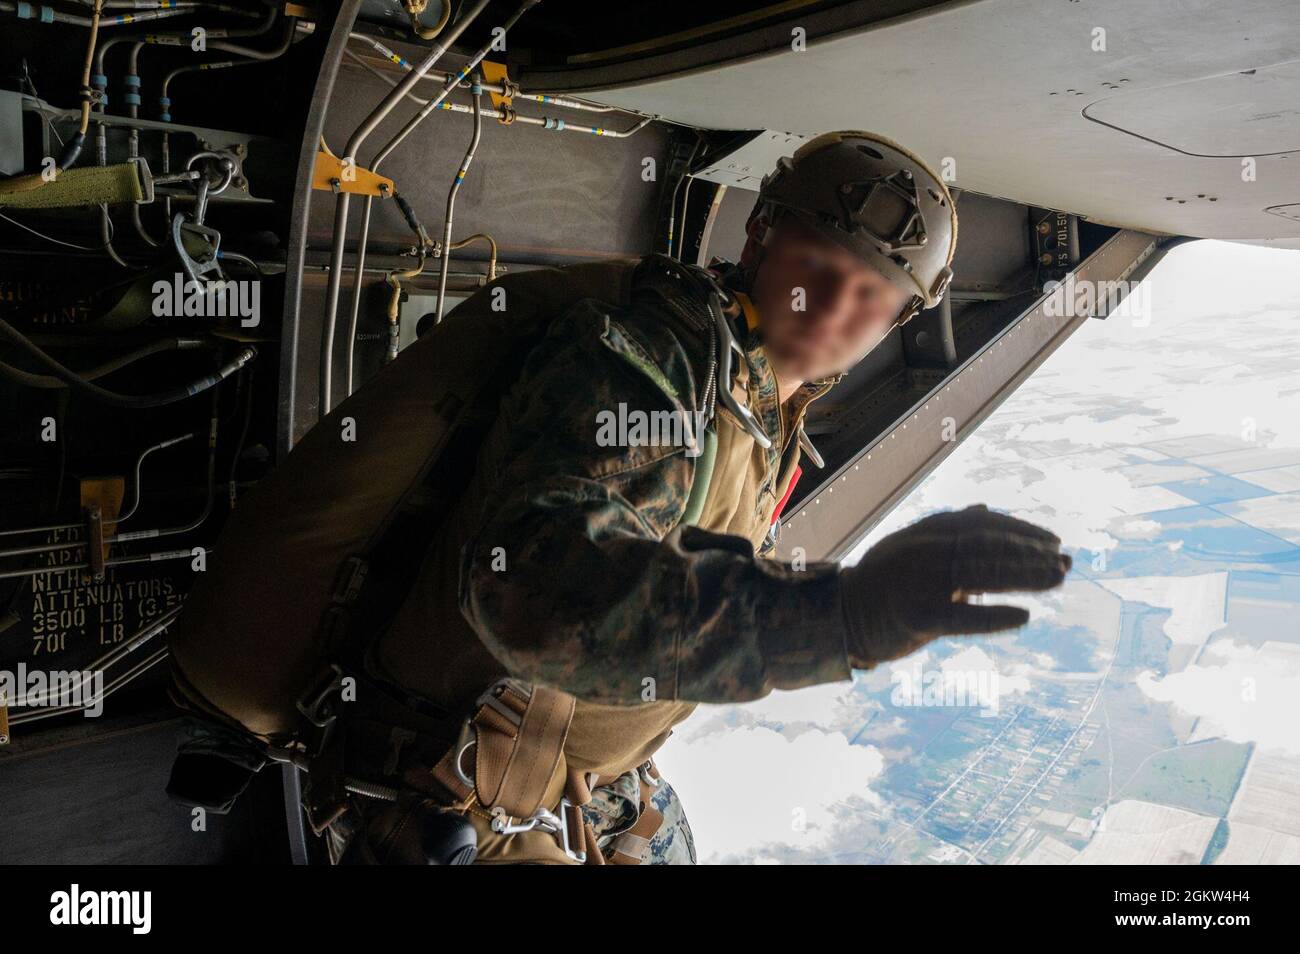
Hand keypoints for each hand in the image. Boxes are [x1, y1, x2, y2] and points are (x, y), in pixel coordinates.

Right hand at [840, 504, 1070, 667]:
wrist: (842, 614)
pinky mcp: (918, 617)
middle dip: (1032, 554)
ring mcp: (921, 582)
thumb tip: (984, 511)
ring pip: (984, 576)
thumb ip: (948, 528)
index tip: (1054, 542)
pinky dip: (994, 615)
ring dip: (1026, 578)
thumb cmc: (884, 580)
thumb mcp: (912, 544)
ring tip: (1057, 581)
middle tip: (1066, 563)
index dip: (1022, 531)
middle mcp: (926, 550)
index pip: (984, 524)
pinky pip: (964, 616)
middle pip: (990, 548)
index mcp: (927, 531)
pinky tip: (1023, 616)